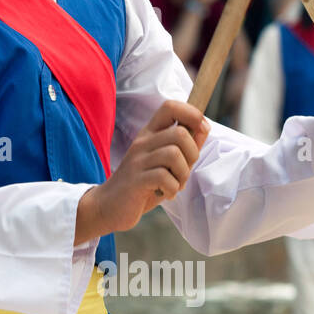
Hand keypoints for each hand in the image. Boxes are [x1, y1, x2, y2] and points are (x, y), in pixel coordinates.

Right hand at [77, 100, 208, 238]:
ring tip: (175, 184)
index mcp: (149, 134)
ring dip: (183, 175)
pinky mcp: (135, 180)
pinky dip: (172, 189)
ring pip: (174, 154)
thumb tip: (204, 126)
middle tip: (183, 170)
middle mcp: (142, 142)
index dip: (192, 114)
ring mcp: (137, 160)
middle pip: (180, 133)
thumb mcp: (165, 161)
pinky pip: (164, 177)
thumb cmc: (142, 184)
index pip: (170, 106)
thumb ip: (185, 145)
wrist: (109, 207)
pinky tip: (165, 194)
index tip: (200, 130)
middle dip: (192, 154)